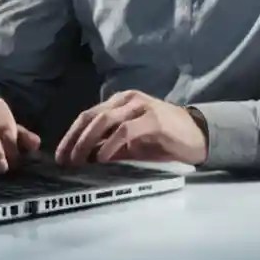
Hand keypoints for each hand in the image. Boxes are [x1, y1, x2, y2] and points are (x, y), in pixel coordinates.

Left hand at [54, 90, 207, 165]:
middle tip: (65, 159)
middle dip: (74, 139)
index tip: (61, 155)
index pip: (88, 116)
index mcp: (119, 102)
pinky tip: (102, 158)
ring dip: (87, 142)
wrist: (198, 136)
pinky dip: (111, 145)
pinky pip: (125, 131)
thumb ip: (110, 147)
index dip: (71, 135)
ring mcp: (140, 106)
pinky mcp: (153, 119)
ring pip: (104, 120)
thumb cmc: (164, 140)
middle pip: (91, 116)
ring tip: (79, 160)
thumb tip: (85, 158)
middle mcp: (127, 99)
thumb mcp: (132, 144)